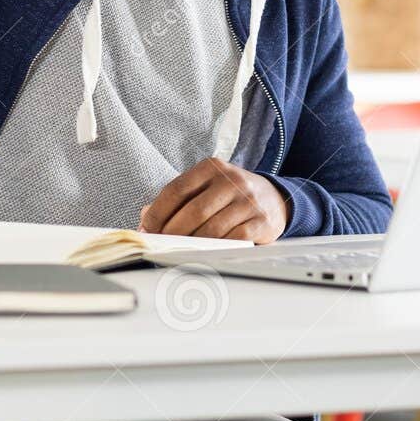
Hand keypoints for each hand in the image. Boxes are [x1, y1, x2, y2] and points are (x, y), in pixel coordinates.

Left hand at [140, 157, 289, 243]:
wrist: (273, 199)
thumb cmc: (230, 195)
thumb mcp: (205, 188)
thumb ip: (177, 200)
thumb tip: (146, 218)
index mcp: (211, 167)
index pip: (177, 189)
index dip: (158, 212)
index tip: (147, 228)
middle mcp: (230, 180)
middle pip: (193, 211)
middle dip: (172, 232)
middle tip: (161, 245)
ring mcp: (247, 200)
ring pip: (212, 228)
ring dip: (192, 244)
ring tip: (180, 251)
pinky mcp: (260, 221)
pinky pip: (233, 240)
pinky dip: (216, 249)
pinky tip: (207, 253)